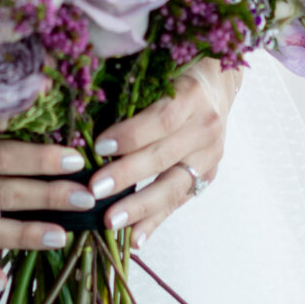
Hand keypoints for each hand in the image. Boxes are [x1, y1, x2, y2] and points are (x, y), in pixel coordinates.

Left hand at [91, 58, 242, 247]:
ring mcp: (210, 155)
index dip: (131, 135)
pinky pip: (179, 201)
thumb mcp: (160, 65)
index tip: (99, 148)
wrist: (219, 81)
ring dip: (140, 207)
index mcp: (193, 93)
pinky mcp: (208, 175)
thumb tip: (85, 105)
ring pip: (174, 186)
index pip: (162, 118)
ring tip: (111, 223)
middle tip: (94, 190)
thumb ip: (131, 83)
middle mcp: (206, 126)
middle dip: (127, 176)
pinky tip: (134, 238)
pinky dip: (155, 221)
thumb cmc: (177, 68)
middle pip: (164, 156)